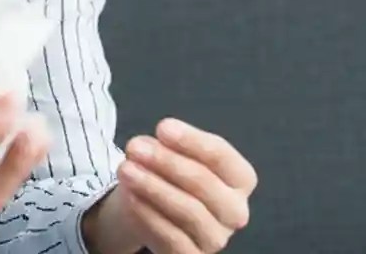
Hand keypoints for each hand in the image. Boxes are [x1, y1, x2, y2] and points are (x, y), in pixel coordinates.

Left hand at [103, 118, 256, 253]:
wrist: (150, 210)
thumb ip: (167, 145)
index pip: (222, 157)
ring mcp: (216, 237)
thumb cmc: (169, 175)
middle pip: (205, 183)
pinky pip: (173, 237)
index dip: (192, 141)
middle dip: (167, 162)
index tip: (162, 127)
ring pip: (189, 211)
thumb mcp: (172, 154)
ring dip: (153, 187)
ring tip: (125, 169)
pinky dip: (149, 214)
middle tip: (135, 148)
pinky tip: (130, 196)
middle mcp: (235, 211)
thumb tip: (149, 143)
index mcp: (240, 179)